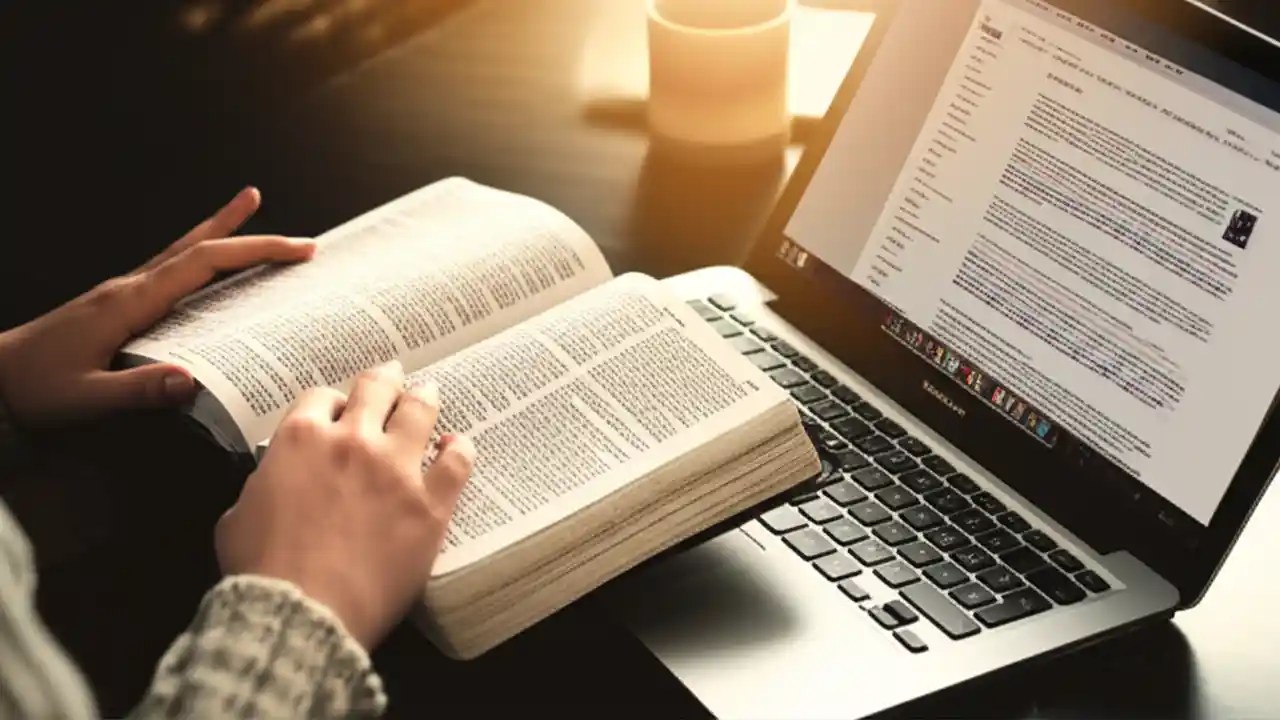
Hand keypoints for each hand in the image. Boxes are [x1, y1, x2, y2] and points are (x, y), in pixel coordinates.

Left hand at [0, 186, 314, 427]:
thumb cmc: (33, 388)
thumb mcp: (85, 398)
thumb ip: (138, 391)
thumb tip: (192, 382)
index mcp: (131, 302)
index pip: (204, 264)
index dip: (254, 252)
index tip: (296, 251)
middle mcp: (130, 287)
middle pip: (201, 247)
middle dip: (253, 238)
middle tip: (300, 241)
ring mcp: (123, 292)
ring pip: (184, 250)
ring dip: (222, 230)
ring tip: (250, 206)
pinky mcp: (117, 304)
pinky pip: (170, 269)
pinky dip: (198, 255)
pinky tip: (205, 261)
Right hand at [214, 360, 475, 649]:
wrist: (303, 612)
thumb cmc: (263, 571)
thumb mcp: (236, 515)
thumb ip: (261, 485)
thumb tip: (273, 482)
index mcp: (302, 438)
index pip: (321, 397)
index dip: (330, 403)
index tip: (337, 411)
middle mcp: (353, 441)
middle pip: (376, 388)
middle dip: (382, 380)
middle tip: (390, 377)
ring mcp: (397, 469)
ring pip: (421, 410)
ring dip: (423, 397)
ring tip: (428, 392)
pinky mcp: (431, 503)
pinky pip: (457, 460)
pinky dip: (459, 448)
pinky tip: (457, 445)